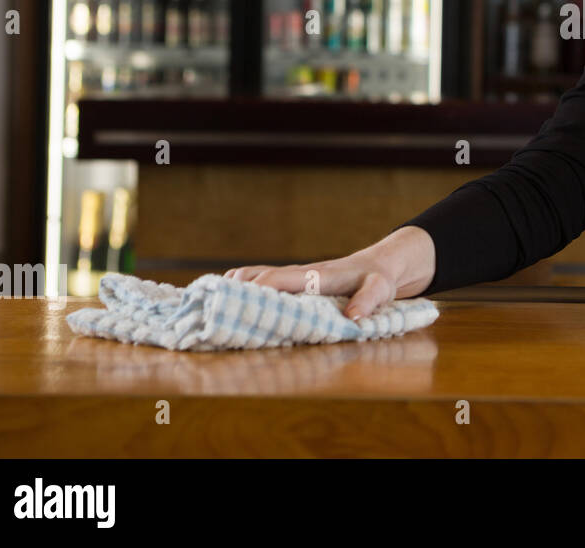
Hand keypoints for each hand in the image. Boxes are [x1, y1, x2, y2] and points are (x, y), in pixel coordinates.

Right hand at [223, 225, 435, 319]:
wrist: (380, 265)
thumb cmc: (378, 279)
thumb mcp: (380, 289)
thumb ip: (368, 302)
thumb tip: (351, 319)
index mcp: (317, 275)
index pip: (280, 278)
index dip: (257, 287)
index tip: (233, 299)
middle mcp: (300, 274)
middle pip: (258, 276)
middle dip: (233, 289)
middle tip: (204, 306)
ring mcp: (293, 277)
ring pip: (254, 276)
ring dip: (231, 287)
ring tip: (204, 304)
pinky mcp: (292, 284)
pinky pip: (261, 283)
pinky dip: (241, 288)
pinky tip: (223, 300)